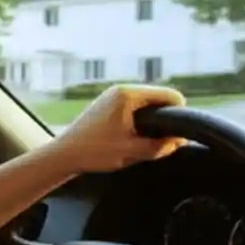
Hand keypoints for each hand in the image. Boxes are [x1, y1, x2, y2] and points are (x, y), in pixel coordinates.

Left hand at [47, 84, 185, 173]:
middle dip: (165, 117)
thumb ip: (160, 146)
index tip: (180, 133)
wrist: (63, 155)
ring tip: (153, 139)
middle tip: (167, 140)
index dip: (180, 113)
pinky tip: (138, 135)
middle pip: (158, 97)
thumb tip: (179, 141)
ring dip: (153, 118)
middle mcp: (120, 90)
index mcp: (128, 95)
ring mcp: (112, 95)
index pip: (168, 95)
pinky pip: (134, 106)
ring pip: (146, 102)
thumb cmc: (94, 152)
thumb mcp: (132, 152)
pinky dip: (140, 118)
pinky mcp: (107, 104)